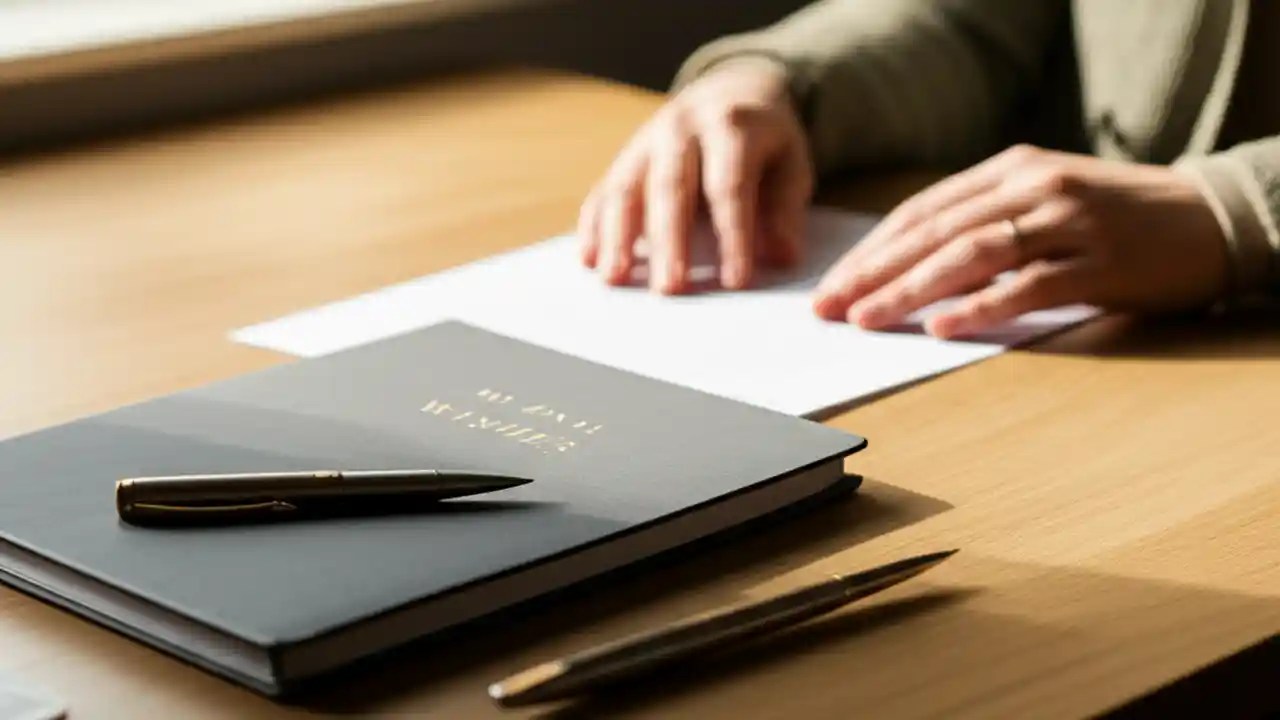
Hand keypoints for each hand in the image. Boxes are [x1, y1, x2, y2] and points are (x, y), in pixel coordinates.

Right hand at [578, 59, 812, 292]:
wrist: (729, 89)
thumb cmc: (764, 142)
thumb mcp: (790, 163)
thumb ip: (785, 208)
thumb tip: (782, 256)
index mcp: (731, 126)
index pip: (729, 186)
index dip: (733, 235)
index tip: (736, 282)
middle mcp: (681, 128)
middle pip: (671, 188)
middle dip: (669, 241)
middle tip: (669, 289)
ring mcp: (645, 141)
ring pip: (627, 187)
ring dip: (617, 235)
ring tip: (614, 278)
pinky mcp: (624, 157)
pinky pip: (603, 190)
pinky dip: (594, 226)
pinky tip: (589, 260)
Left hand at [812, 145, 1228, 337]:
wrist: (1210, 217)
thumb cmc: (1114, 217)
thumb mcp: (1043, 199)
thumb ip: (984, 221)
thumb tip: (908, 269)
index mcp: (1011, 169)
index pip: (922, 212)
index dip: (871, 251)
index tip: (833, 285)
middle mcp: (1033, 186)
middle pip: (935, 232)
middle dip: (874, 272)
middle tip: (829, 307)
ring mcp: (1068, 222)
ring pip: (972, 254)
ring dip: (911, 289)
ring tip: (867, 318)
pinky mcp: (1100, 262)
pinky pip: (1029, 285)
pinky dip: (982, 306)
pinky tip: (942, 326)